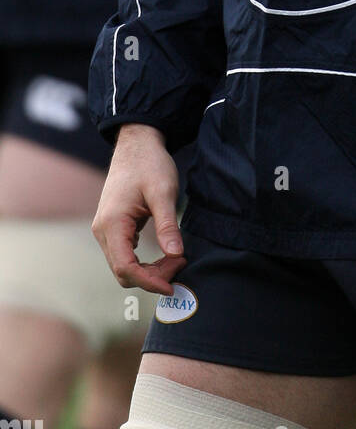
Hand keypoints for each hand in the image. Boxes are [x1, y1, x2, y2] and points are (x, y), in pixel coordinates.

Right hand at [91, 123, 185, 294]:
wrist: (137, 144)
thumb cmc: (150, 164)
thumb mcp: (163, 192)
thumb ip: (168, 225)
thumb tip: (176, 255)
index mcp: (112, 223)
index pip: (125, 268)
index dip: (148, 282)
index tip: (172, 285)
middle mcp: (103, 230)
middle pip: (122, 271)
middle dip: (151, 276)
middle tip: (180, 264)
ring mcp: (105, 229)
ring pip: (123, 265)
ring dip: (148, 270)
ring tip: (175, 258)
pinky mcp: (112, 227)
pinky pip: (124, 254)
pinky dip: (143, 261)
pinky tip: (164, 253)